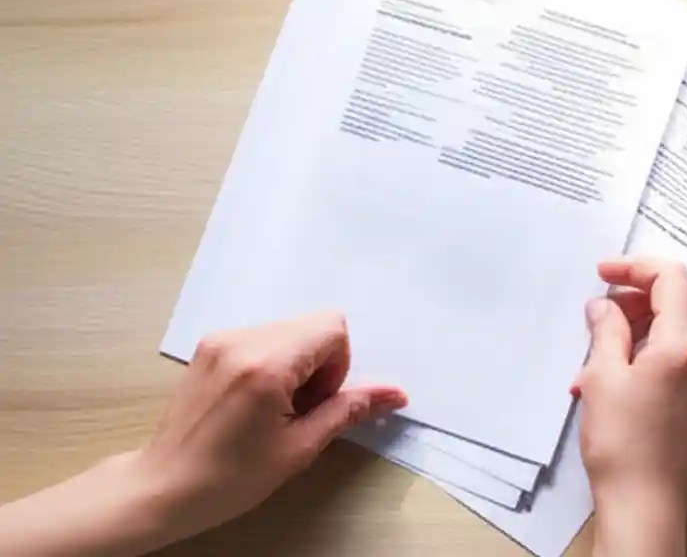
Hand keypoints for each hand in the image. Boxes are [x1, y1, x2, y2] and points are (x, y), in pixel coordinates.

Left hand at [137, 312, 406, 541]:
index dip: (338, 365)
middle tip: (299, 409)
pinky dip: (274, 362)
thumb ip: (348, 410)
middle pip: (312, 326)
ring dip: (298, 364)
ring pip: (289, 331)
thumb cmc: (228, 478)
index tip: (317, 402)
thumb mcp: (299, 448)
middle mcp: (240, 340)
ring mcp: (220, 340)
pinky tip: (257, 401)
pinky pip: (262, 338)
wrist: (162, 489)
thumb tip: (395, 394)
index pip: (331, 327)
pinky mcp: (209, 346)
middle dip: (320, 364)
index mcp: (265, 364)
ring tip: (276, 408)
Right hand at [573, 258, 686, 556]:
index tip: (605, 273)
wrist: (646, 507)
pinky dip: (650, 356)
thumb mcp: (601, 377)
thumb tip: (604, 307)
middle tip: (596, 318)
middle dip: (633, 303)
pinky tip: (617, 380)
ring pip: (676, 333)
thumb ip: (605, 330)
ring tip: (596, 361)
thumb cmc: (624, 447)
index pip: (670, 278)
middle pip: (675, 304)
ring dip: (637, 333)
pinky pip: (681, 361)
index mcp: (685, 345)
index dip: (634, 267)